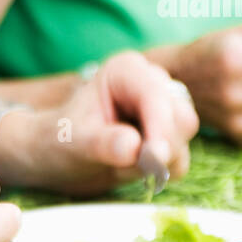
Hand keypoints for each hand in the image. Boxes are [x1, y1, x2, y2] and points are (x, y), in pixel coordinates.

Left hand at [0, 50, 198, 195]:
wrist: (57, 158)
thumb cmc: (59, 141)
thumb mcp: (74, 141)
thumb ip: (103, 143)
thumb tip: (135, 147)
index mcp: (126, 71)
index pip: (157, 96)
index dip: (160, 128)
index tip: (154, 159)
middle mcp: (150, 83)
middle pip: (181, 115)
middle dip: (161, 146)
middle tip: (129, 166)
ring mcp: (163, 108)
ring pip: (185, 138)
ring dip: (160, 161)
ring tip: (120, 163)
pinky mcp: (168, 133)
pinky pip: (181, 157)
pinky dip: (162, 170)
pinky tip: (132, 168)